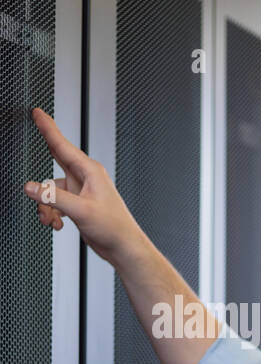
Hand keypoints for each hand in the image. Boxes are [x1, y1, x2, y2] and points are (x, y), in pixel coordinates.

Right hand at [21, 107, 148, 264]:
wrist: (123, 247)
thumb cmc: (113, 227)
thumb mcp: (80, 210)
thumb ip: (53, 198)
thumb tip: (30, 187)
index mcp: (89, 172)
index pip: (62, 145)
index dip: (48, 128)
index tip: (38, 112)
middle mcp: (85, 178)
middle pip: (55, 161)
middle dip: (41, 163)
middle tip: (29, 145)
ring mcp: (81, 191)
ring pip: (51, 190)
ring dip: (46, 206)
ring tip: (50, 220)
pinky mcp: (78, 204)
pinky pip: (55, 203)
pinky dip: (52, 214)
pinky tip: (57, 225)